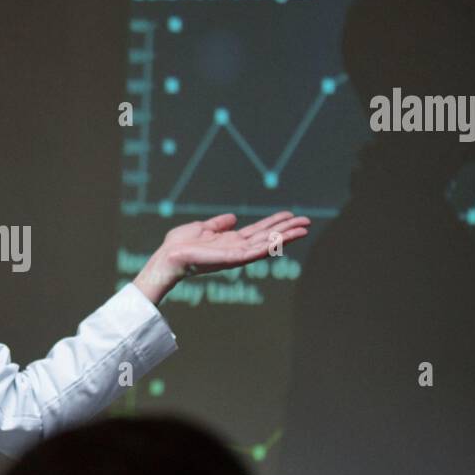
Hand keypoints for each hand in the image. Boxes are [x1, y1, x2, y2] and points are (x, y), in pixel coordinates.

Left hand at [132, 211, 310, 304]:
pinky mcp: (232, 259)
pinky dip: (271, 245)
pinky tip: (284, 238)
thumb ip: (218, 224)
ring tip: (304, 228)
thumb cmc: (178, 245)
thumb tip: (232, 218)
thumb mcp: (201, 228)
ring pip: (267, 244)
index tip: (291, 215)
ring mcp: (236, 255)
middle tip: (307, 221)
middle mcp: (237, 249)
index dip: (274, 223)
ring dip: (286, 237)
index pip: (258, 231)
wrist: (167, 257)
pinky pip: (256, 251)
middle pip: (267, 237)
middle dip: (287, 229)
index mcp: (230, 241)